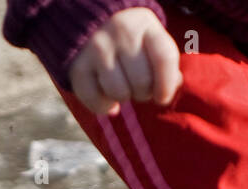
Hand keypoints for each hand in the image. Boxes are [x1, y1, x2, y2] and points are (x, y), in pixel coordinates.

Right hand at [67, 8, 182, 115]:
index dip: (167, 85)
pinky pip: (96, 101)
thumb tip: (170, 86)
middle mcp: (120, 32)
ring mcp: (96, 48)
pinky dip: (104, 107)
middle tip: (138, 87)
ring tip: (122, 88)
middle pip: (142, 82)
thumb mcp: (151, 40)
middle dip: (144, 93)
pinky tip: (108, 100)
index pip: (164, 59)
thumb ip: (164, 62)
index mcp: (144, 23)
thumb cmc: (130, 40)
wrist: (90, 24)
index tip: (162, 96)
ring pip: (119, 93)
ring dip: (123, 98)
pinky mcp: (77, 66)